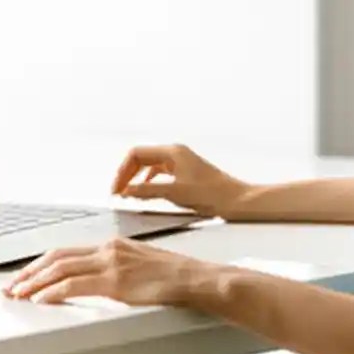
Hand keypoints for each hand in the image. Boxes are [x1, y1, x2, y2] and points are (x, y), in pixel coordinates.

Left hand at [1, 237, 218, 305]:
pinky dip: (53, 291)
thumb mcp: (139, 265)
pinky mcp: (115, 281)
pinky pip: (75, 284)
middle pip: (57, 256)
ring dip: (35, 282)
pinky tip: (41, 299)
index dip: (41, 263)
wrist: (194, 278)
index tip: (26, 275)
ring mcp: (111, 263)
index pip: (66, 251)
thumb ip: (116, 269)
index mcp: (112, 245)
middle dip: (30, 272)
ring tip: (19, 293)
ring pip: (60, 268)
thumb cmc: (173, 276)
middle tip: (12, 285)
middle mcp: (108, 249)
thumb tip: (96, 281)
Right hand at [110, 144, 250, 217]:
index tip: (116, 191)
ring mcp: (181, 162)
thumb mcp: (175, 193)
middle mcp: (176, 153)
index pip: (136, 154)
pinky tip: (146, 193)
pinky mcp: (186, 173)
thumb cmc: (211, 195)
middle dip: (127, 174)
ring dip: (136, 178)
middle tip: (117, 193)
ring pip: (150, 166)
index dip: (122, 172)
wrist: (237, 201)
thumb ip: (147, 191)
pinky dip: (148, 182)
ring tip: (128, 195)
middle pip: (141, 158)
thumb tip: (126, 192)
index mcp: (172, 151)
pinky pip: (160, 173)